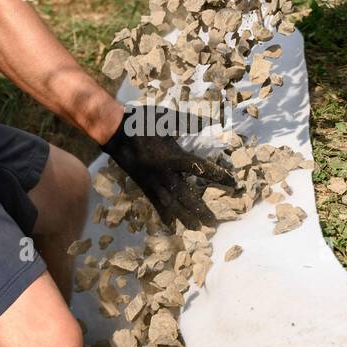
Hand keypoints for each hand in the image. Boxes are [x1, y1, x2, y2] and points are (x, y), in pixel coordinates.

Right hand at [96, 105, 238, 229]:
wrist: (115, 132)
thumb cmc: (142, 123)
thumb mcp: (167, 118)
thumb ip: (188, 121)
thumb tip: (209, 120)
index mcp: (172, 156)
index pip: (199, 168)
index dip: (217, 176)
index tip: (232, 183)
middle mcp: (164, 174)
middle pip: (186, 195)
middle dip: (200, 209)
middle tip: (213, 223)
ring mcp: (154, 182)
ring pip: (171, 204)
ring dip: (185, 217)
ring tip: (197, 229)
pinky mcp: (144, 186)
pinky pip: (156, 204)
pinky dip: (165, 215)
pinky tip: (172, 226)